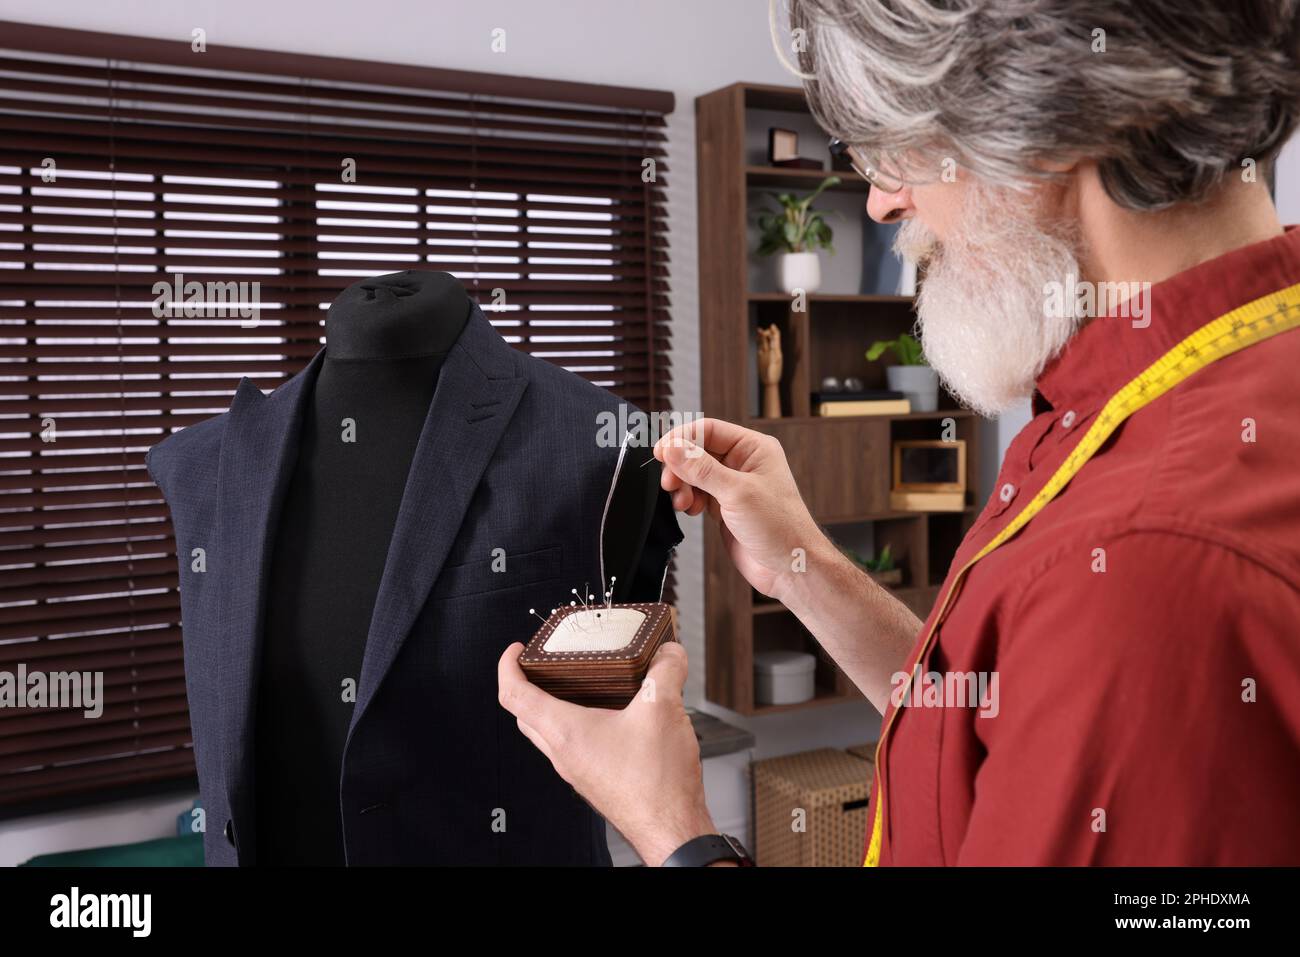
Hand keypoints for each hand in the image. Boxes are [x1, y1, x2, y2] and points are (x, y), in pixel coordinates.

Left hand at [497, 641, 715, 865]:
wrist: (671, 830)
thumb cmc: (657, 784)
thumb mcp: (663, 709)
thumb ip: (666, 672)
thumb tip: (669, 653)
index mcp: (566, 732)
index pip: (514, 696)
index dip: (507, 666)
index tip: (515, 650)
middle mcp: (564, 754)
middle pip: (525, 715)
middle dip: (527, 685)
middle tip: (542, 665)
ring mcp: (577, 770)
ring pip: (548, 733)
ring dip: (553, 706)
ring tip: (578, 685)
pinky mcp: (595, 780)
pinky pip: (573, 747)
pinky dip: (578, 725)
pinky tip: (610, 716)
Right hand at [653, 417, 826, 601]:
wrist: (789, 568)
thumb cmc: (780, 528)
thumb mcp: (737, 493)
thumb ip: (701, 469)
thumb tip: (672, 448)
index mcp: (754, 448)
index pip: (709, 429)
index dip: (682, 438)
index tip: (661, 451)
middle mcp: (743, 463)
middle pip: (698, 451)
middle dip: (680, 465)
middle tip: (669, 482)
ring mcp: (733, 485)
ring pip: (694, 474)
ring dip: (683, 485)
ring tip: (683, 502)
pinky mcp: (725, 506)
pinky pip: (697, 493)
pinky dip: (688, 499)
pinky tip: (690, 509)